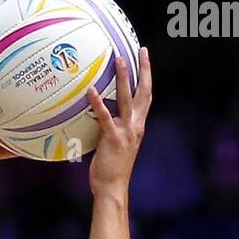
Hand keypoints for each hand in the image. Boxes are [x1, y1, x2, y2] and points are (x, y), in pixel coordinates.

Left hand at [86, 46, 151, 194]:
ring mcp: (126, 132)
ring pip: (127, 99)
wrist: (112, 188)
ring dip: (124, 78)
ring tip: (118, 59)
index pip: (146, 97)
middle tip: (141, 50)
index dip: (147, 76)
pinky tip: (91, 91)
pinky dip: (98, 103)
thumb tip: (102, 115)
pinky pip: (105, 117)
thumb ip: (113, 128)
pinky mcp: (112, 139)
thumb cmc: (112, 169)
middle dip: (144, 70)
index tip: (145, 58)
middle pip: (144, 92)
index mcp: (138, 126)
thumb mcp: (116, 144)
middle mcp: (136, 126)